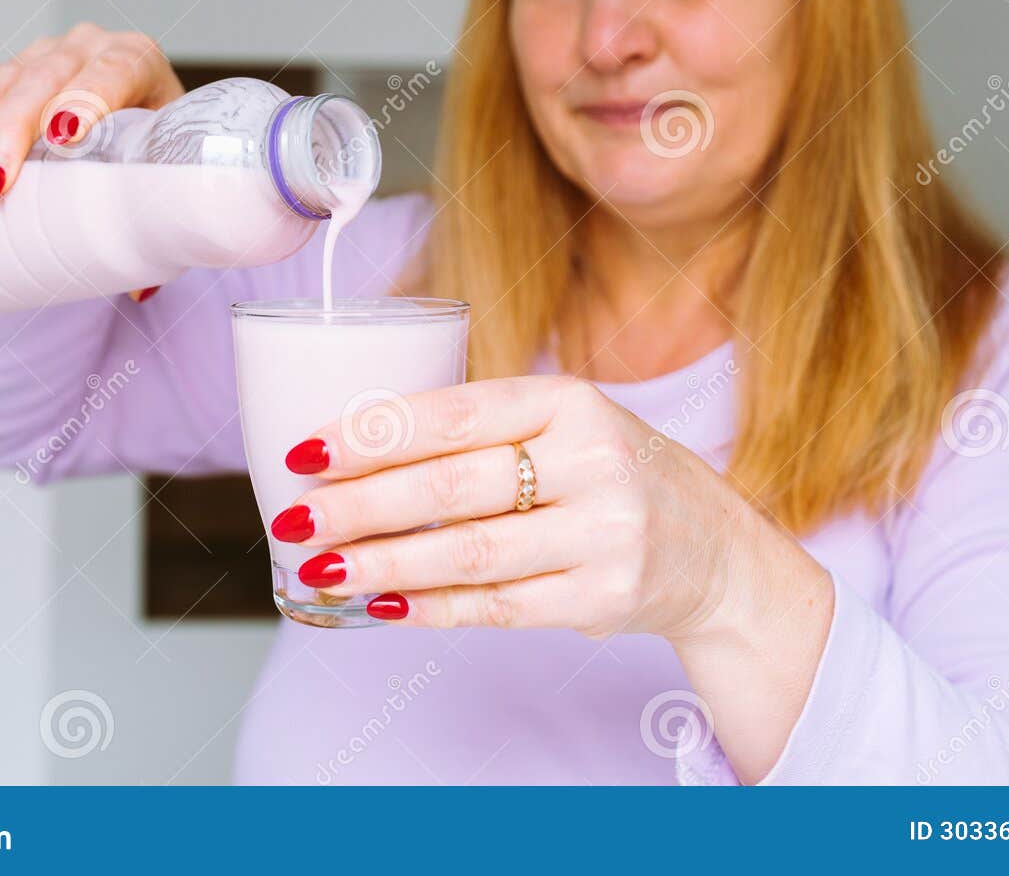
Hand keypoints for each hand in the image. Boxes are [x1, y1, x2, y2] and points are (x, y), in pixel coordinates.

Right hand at [0, 22, 183, 217]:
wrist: (145, 127)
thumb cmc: (163, 154)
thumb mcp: (174, 173)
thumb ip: (166, 223)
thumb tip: (140, 293)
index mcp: (137, 61)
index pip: (113, 70)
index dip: (87, 98)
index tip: (63, 138)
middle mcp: (83, 50)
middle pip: (40, 80)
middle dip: (7, 134)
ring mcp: (37, 60)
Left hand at [268, 375, 760, 638]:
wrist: (713, 547)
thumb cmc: (608, 473)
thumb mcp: (564, 425)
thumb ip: (481, 432)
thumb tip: (350, 457)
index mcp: (570, 399)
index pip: (456, 412)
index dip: (373, 434)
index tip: (306, 451)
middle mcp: (594, 459)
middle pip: (454, 485)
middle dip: (360, 504)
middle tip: (294, 517)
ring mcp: (606, 532)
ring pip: (470, 554)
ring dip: (384, 564)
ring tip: (321, 569)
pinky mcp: (604, 596)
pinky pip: (498, 607)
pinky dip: (432, 608)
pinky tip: (383, 605)